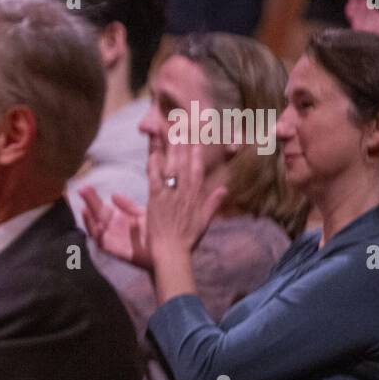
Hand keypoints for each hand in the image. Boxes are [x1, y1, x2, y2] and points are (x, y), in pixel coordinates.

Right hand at [80, 186, 152, 269]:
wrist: (168, 249)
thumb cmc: (156, 232)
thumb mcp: (142, 214)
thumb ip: (128, 206)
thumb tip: (113, 195)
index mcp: (117, 219)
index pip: (100, 207)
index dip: (92, 198)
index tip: (85, 186)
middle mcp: (112, 229)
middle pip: (96, 215)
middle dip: (89, 203)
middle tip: (82, 189)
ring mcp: (113, 239)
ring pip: (95, 229)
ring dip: (89, 220)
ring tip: (84, 208)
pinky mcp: (116, 251)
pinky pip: (103, 243)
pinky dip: (99, 235)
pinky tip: (99, 225)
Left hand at [146, 134, 225, 261]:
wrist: (172, 254)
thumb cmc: (187, 241)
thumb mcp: (204, 221)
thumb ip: (213, 203)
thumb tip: (224, 188)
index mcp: (195, 197)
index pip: (197, 169)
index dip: (197, 152)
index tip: (197, 136)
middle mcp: (185, 194)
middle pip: (185, 164)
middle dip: (184, 143)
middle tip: (183, 125)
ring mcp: (171, 197)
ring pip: (171, 168)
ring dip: (171, 150)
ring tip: (169, 132)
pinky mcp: (156, 202)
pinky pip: (155, 180)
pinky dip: (154, 167)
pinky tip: (153, 153)